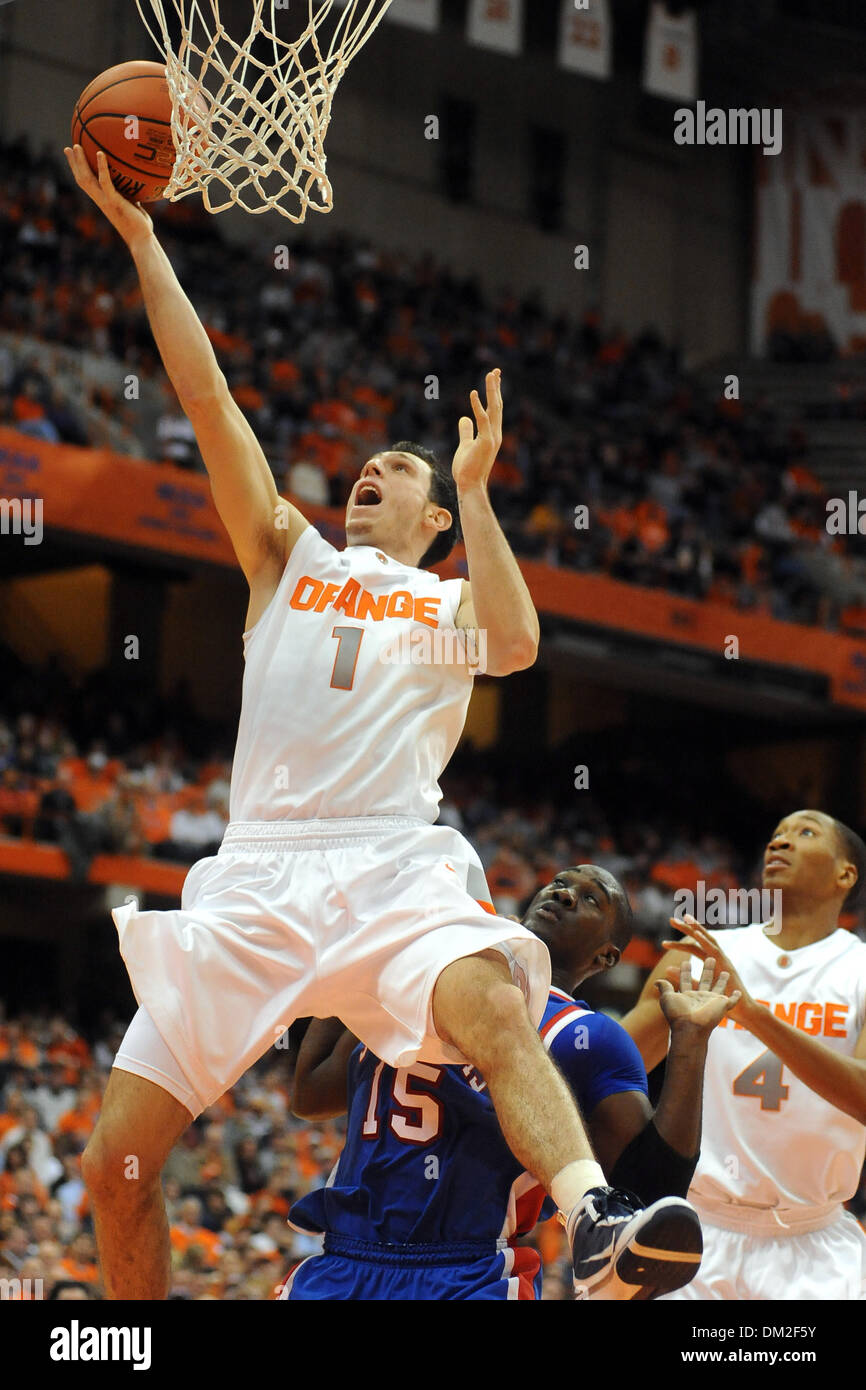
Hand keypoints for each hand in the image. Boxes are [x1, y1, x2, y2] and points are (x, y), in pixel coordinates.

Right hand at [64, 145, 153, 250]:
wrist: (141, 240)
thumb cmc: (140, 226)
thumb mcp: (133, 206)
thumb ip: (130, 195)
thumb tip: (136, 183)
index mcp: (103, 201)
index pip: (86, 184)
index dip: (78, 171)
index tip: (73, 158)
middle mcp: (100, 200)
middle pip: (81, 179)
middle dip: (74, 164)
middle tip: (69, 148)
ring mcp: (105, 201)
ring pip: (87, 179)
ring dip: (81, 162)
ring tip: (77, 146)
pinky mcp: (114, 201)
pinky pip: (105, 182)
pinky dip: (101, 167)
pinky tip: (100, 153)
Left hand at [451, 369, 502, 495]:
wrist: (469, 485)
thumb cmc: (467, 469)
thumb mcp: (465, 445)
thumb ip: (466, 431)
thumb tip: (464, 418)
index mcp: (491, 434)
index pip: (494, 409)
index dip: (494, 393)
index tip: (494, 378)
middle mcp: (495, 433)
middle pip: (497, 405)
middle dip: (496, 387)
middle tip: (496, 370)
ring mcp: (492, 437)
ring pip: (494, 409)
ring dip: (492, 391)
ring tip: (491, 375)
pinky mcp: (485, 442)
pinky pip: (482, 420)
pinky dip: (479, 406)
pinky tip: (474, 393)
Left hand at [655, 948, 740, 1035]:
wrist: (691, 1028)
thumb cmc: (678, 1014)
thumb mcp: (667, 997)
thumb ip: (665, 987)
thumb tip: (657, 981)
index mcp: (688, 996)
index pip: (687, 980)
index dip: (685, 972)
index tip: (686, 962)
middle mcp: (700, 998)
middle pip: (704, 980)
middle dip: (707, 970)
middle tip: (709, 958)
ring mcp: (712, 1002)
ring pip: (719, 988)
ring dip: (722, 980)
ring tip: (725, 971)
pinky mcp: (723, 1005)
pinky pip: (732, 1001)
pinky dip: (735, 997)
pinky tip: (738, 992)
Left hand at [662, 914, 753, 1023]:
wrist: (741, 1013)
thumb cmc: (720, 1002)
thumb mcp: (697, 989)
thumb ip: (684, 978)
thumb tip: (667, 968)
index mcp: (710, 964)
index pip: (693, 949)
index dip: (679, 944)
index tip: (663, 943)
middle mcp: (716, 959)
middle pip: (700, 940)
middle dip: (686, 929)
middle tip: (671, 919)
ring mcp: (723, 960)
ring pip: (709, 940)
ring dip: (696, 928)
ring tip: (684, 918)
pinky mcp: (726, 965)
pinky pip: (715, 950)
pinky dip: (706, 941)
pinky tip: (696, 933)